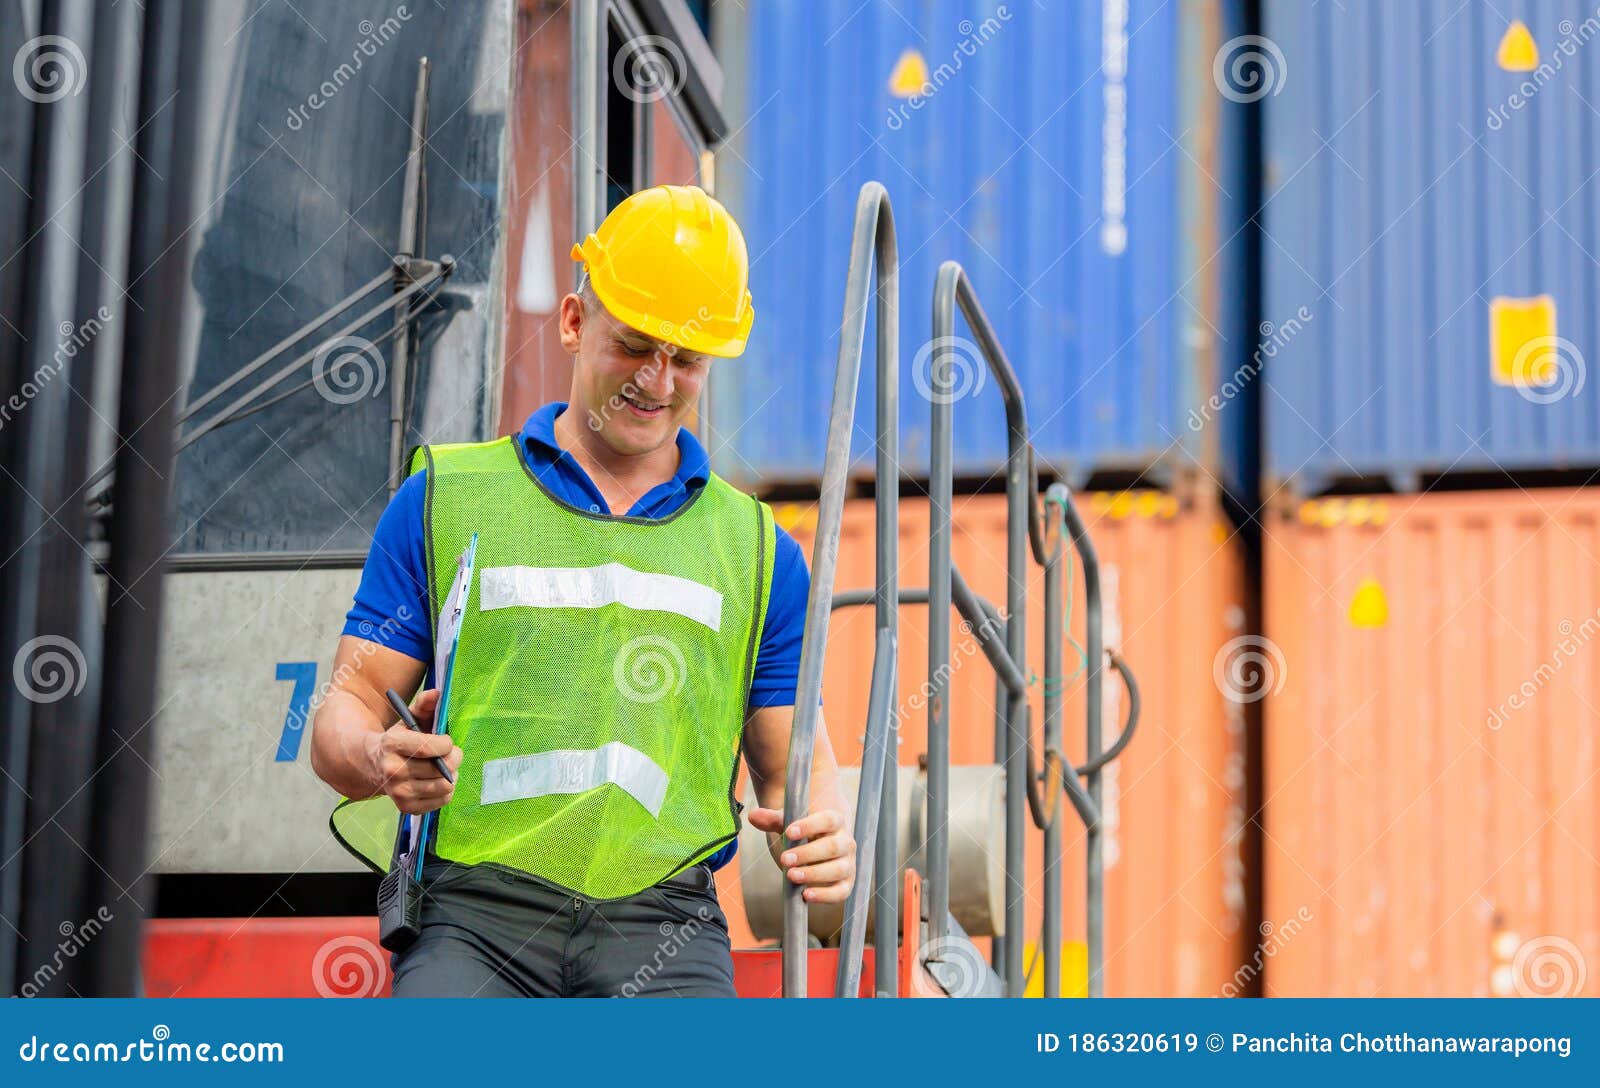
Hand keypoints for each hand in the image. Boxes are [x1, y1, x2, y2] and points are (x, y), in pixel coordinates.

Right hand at [365, 689, 462, 813]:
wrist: (370, 764)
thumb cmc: (398, 739)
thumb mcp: (407, 719)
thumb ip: (423, 705)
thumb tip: (437, 694)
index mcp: (392, 744)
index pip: (431, 747)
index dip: (447, 743)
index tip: (446, 740)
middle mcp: (393, 770)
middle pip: (441, 769)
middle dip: (453, 758)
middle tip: (451, 754)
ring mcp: (398, 791)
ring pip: (444, 786)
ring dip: (451, 775)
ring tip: (444, 767)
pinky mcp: (405, 807)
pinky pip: (441, 802)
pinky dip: (445, 792)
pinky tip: (437, 781)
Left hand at [746, 805, 855, 903]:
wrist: (820, 846)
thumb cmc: (804, 834)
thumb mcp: (789, 824)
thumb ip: (772, 820)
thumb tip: (753, 816)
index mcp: (835, 821)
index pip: (828, 820)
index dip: (810, 826)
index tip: (788, 832)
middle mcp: (846, 842)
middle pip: (833, 847)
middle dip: (808, 854)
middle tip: (785, 858)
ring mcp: (847, 863)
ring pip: (838, 869)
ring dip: (814, 874)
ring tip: (791, 875)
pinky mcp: (846, 883)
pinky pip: (841, 892)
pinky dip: (825, 895)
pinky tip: (806, 895)